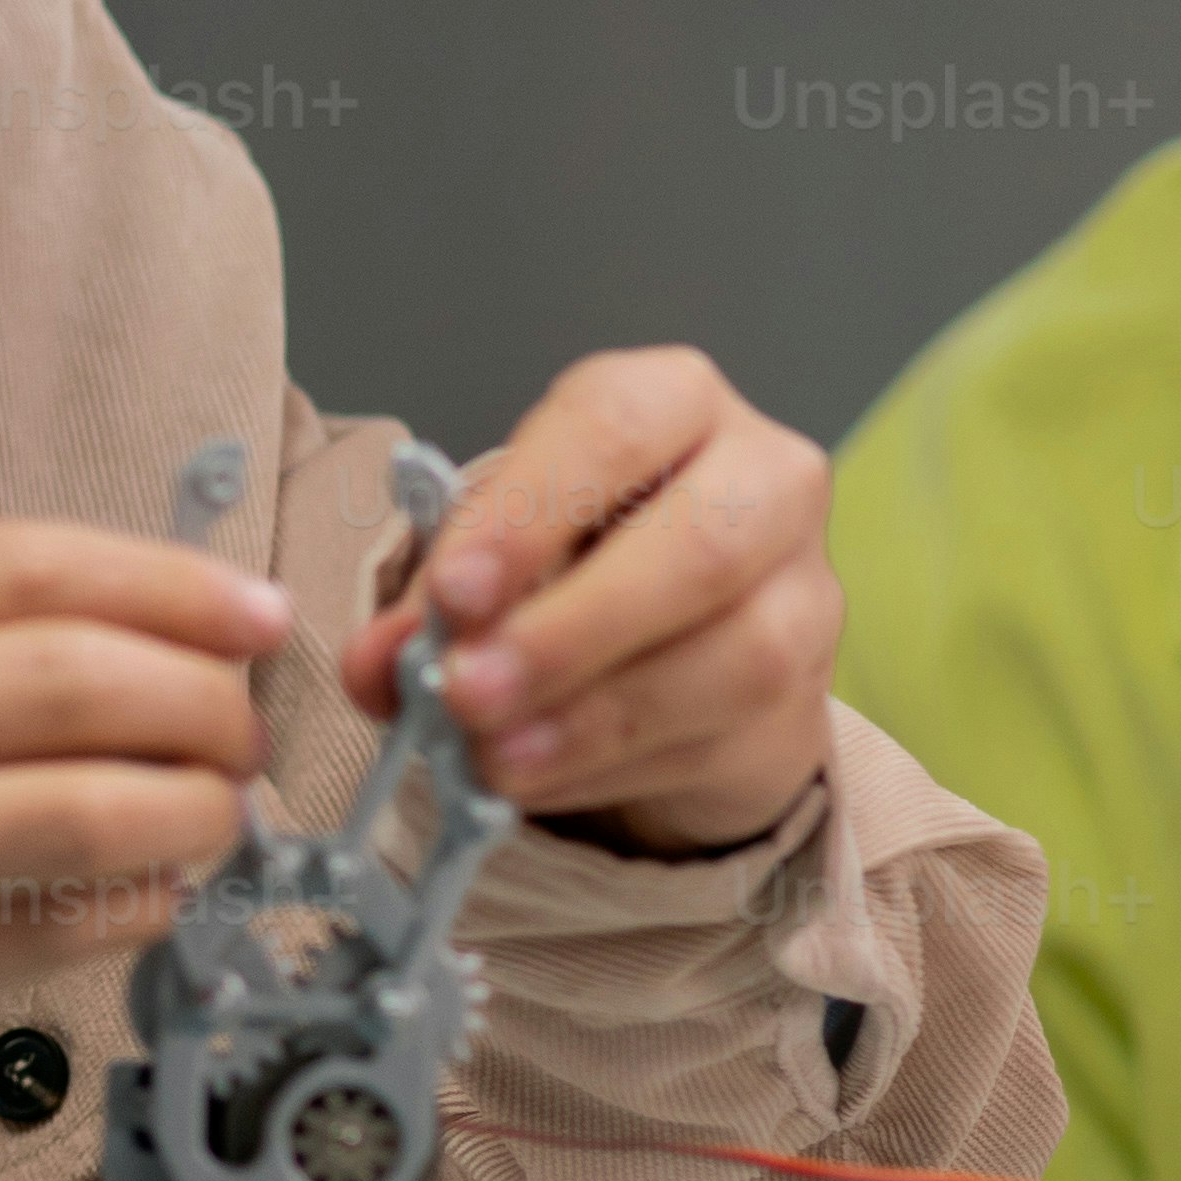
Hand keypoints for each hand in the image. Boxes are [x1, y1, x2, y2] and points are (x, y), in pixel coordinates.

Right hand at [0, 518, 288, 1180]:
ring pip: (78, 808)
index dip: (168, 583)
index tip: (254, 612)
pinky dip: (134, 908)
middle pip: (67, 676)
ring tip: (220, 817)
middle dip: (204, 700)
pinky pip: (45, 930)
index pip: (17, 566)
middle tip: (247, 730)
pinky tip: (151, 899)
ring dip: (193, 811)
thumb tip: (131, 639)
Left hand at [354, 349, 838, 858]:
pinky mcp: (804, 694)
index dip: (529, 512)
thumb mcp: (492, 558)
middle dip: (571, 628)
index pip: (613, 428)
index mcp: (672, 401)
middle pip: (703, 542)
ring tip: (491, 759)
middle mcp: (765, 476)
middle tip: (465, 691)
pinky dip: (610, 767)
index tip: (453, 593)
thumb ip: (433, 606)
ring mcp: (803, 589)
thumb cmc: (576, 562)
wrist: (672, 648)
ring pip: (733, 655)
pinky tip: (534, 779)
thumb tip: (376, 666)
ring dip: (595, 718)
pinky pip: (718, 738)